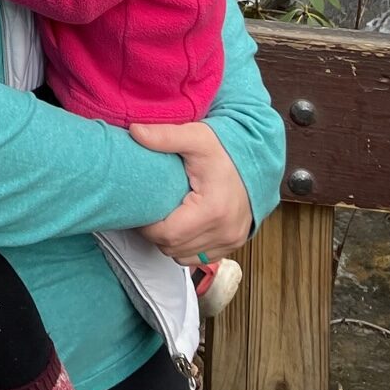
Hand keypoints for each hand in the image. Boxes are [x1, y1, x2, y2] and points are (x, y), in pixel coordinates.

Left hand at [132, 121, 252, 263]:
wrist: (255, 159)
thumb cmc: (224, 149)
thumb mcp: (194, 136)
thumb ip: (164, 136)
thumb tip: (135, 132)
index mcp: (213, 210)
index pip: (168, 235)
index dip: (147, 226)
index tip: (139, 209)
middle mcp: (225, 231)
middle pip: (174, 248)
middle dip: (155, 234)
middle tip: (146, 212)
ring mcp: (231, 241)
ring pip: (185, 257)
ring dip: (169, 243)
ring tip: (163, 218)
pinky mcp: (233, 244)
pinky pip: (200, 258)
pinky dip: (186, 247)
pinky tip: (181, 227)